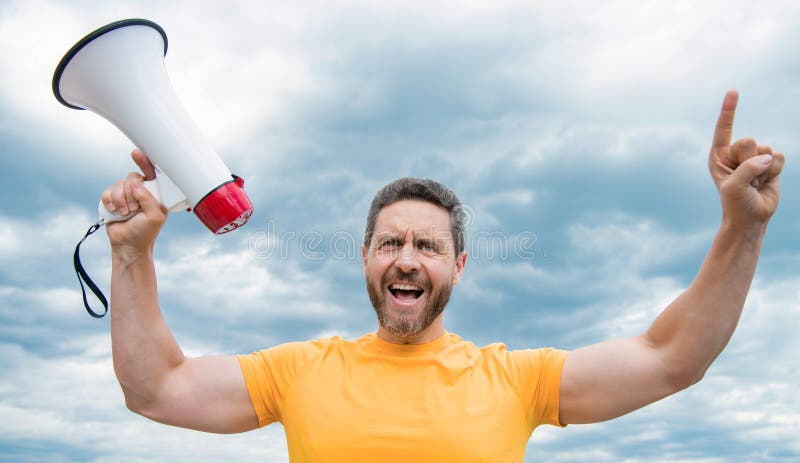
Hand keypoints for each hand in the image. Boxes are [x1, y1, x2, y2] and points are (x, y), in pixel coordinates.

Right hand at [100, 149, 167, 254]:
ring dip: (121, 200)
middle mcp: (140, 191)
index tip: (136, 154)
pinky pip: (107, 191)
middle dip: (131, 194)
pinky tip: (114, 212)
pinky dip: (109, 201)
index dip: (144, 161)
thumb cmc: (145, 232)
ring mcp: (126, 195)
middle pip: (132, 177)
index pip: (151, 172)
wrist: (128, 245)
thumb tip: (136, 183)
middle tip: (135, 209)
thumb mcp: (154, 216)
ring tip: (126, 214)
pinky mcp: (112, 200)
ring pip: (118, 184)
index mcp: (155, 193)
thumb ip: (148, 199)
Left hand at [708, 90, 784, 227]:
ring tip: (755, 182)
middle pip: (748, 141)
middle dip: (748, 161)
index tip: (733, 91)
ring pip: (765, 148)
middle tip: (745, 178)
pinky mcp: (770, 162)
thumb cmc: (736, 203)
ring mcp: (754, 157)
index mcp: (718, 155)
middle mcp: (735, 153)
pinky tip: (766, 181)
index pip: (724, 129)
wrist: (752, 218)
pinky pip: (779, 156)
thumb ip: (748, 168)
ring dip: (762, 169)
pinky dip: (775, 171)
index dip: (729, 110)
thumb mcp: (734, 187)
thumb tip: (768, 156)